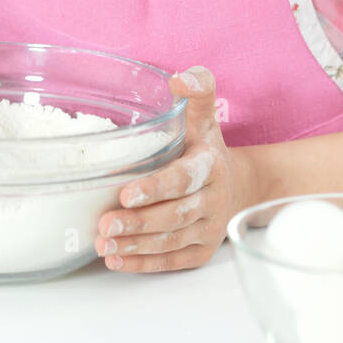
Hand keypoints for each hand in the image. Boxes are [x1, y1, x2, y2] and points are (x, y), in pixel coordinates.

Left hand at [94, 66, 256, 271]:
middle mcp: (213, 199)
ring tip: (104, 244)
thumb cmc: (205, 148)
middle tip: (105, 224)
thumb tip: (180, 78)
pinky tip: (117, 261)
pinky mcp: (202, 251)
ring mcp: (209, 228)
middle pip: (174, 216)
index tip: (126, 193)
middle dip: (139, 222)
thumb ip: (197, 92)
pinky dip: (144, 264)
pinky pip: (173, 261)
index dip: (156, 188)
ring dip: (136, 246)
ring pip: (171, 241)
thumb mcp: (204, 117)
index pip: (183, 179)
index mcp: (210, 165)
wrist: (238, 186)